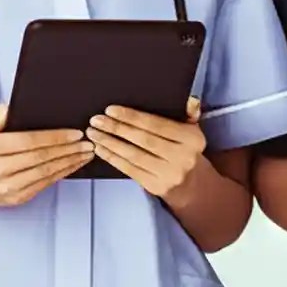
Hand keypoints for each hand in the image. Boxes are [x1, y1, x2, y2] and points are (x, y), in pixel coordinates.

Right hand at [0, 105, 94, 207]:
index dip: (55, 137)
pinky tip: (74, 164)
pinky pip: (44, 184)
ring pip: (45, 173)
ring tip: (87, 152)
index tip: (74, 132)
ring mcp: (6, 187)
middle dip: (68, 149)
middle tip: (88, 141)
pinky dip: (62, 173)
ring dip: (70, 162)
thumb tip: (14, 107)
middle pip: (40, 158)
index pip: (28, 141)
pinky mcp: (16, 198)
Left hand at [85, 98, 206, 206]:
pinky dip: (112, 158)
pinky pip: (130, 170)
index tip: (111, 110)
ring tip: (93, 133)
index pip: (157, 125)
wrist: (191, 184)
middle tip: (96, 120)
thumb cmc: (185, 149)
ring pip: (134, 155)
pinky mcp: (156, 187)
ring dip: (110, 143)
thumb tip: (190, 99)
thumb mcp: (193, 129)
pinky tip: (100, 149)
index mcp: (192, 139)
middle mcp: (183, 157)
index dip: (132, 117)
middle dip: (116, 128)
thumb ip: (189, 113)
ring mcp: (169, 174)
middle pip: (143, 140)